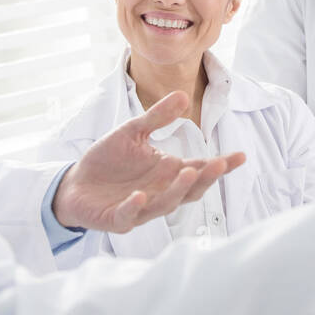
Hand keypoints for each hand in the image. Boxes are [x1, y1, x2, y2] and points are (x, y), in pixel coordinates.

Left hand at [53, 90, 245, 232]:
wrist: (74, 183)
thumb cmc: (108, 160)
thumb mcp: (133, 132)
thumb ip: (158, 118)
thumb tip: (183, 95)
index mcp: (167, 173)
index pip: (199, 169)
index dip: (220, 165)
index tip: (241, 155)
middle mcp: (159, 192)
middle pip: (189, 190)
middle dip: (205, 179)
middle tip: (219, 164)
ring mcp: (140, 208)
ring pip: (164, 205)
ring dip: (176, 191)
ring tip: (187, 174)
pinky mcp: (116, 219)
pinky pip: (127, 215)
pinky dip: (134, 207)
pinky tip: (140, 195)